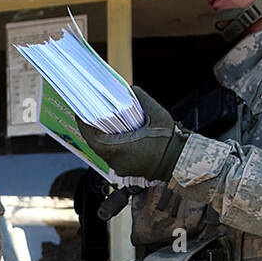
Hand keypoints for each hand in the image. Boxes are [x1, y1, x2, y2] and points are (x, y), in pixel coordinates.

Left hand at [75, 87, 189, 182]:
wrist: (181, 161)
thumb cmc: (169, 140)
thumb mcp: (156, 113)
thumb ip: (140, 98)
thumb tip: (129, 90)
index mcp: (117, 149)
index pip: (91, 136)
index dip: (83, 124)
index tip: (80, 112)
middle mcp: (115, 161)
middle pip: (96, 144)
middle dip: (92, 129)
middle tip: (90, 114)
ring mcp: (121, 167)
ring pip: (105, 151)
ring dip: (103, 138)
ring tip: (103, 123)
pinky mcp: (127, 170)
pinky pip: (114, 156)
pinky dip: (113, 146)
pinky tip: (117, 135)